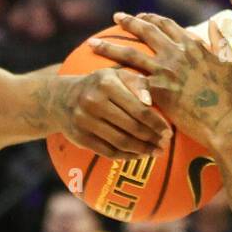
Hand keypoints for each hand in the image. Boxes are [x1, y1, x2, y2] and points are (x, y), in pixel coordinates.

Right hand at [57, 67, 172, 159]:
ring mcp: (84, 121)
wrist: (62, 98)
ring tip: (156, 152)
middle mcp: (93, 101)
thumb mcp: (117, 76)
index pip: (139, 108)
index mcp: (107, 83)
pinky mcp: (80, 137)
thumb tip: (150, 101)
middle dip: (152, 138)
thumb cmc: (100, 86)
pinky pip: (109, 152)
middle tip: (165, 144)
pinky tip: (139, 156)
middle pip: (132, 127)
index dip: (157, 123)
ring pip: (121, 142)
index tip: (169, 132)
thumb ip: (138, 83)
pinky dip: (127, 156)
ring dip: (142, 150)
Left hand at [89, 13, 231, 150]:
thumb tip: (215, 23)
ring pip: (130, 53)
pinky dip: (117, 77)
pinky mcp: (158, 91)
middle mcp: (176, 54)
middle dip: (128, 22)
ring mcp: (165, 72)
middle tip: (115, 18)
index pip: (167, 24)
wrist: (226, 123)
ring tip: (93, 43)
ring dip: (109, 46)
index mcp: (193, 46)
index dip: (152, 18)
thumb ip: (221, 42)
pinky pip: (132, 80)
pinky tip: (102, 77)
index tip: (141, 16)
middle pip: (145, 31)